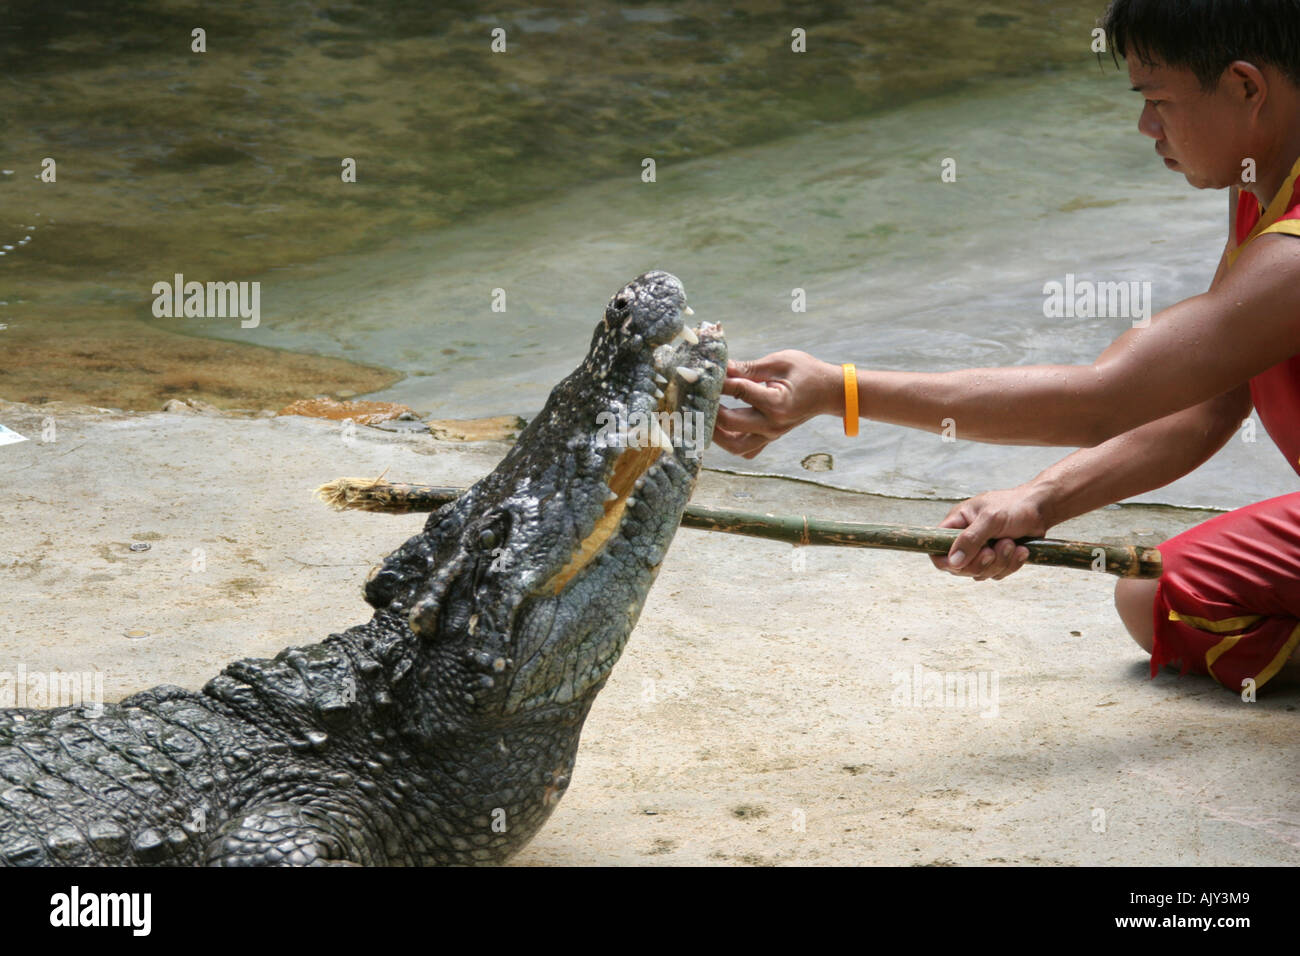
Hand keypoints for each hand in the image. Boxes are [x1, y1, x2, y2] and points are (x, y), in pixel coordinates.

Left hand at [711, 350, 841, 458]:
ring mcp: (771, 435)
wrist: (829, 391)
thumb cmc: (806, 372)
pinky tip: (721, 427)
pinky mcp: (769, 439)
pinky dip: (731, 442)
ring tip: (704, 415)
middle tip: (695, 398)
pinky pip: (746, 450)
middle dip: (709, 410)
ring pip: (735, 446)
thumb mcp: (779, 362)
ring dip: (715, 433)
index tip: (703, 373)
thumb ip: (749, 367)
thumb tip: (722, 366)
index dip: (719, 381)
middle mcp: (773, 424)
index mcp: (777, 402)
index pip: (739, 391)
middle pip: (730, 424)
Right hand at [928, 486, 1052, 580]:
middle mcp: (966, 539)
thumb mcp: (990, 519)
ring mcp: (981, 551)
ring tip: (1011, 543)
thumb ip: (970, 539)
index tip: (963, 562)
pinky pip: (998, 573)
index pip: (937, 550)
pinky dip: (1011, 564)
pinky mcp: (998, 559)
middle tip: (994, 549)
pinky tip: (1021, 550)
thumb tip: (953, 561)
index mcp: (956, 524)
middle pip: (959, 568)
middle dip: (981, 562)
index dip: (946, 561)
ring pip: (980, 573)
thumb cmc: (1014, 506)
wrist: (1041, 509)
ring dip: (1000, 562)